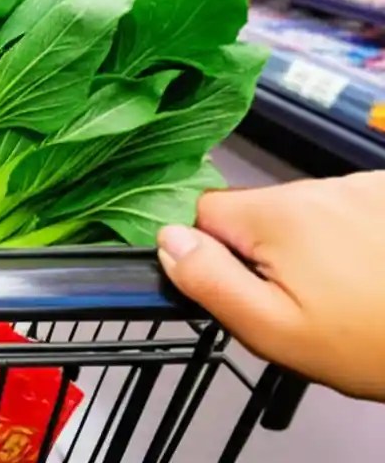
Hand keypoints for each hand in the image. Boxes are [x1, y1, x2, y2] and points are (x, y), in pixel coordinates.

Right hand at [158, 172, 384, 400]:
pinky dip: (350, 237)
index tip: (245, 287)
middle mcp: (319, 187)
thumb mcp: (273, 329)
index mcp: (280, 214)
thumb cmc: (368, 344)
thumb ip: (210, 281)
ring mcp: (362, 187)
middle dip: (265, 251)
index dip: (212, 253)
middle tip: (299, 301)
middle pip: (257, 212)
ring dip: (310, 245)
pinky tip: (370, 272)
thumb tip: (166, 239)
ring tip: (344, 291)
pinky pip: (346, 210)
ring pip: (303, 212)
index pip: (204, 212)